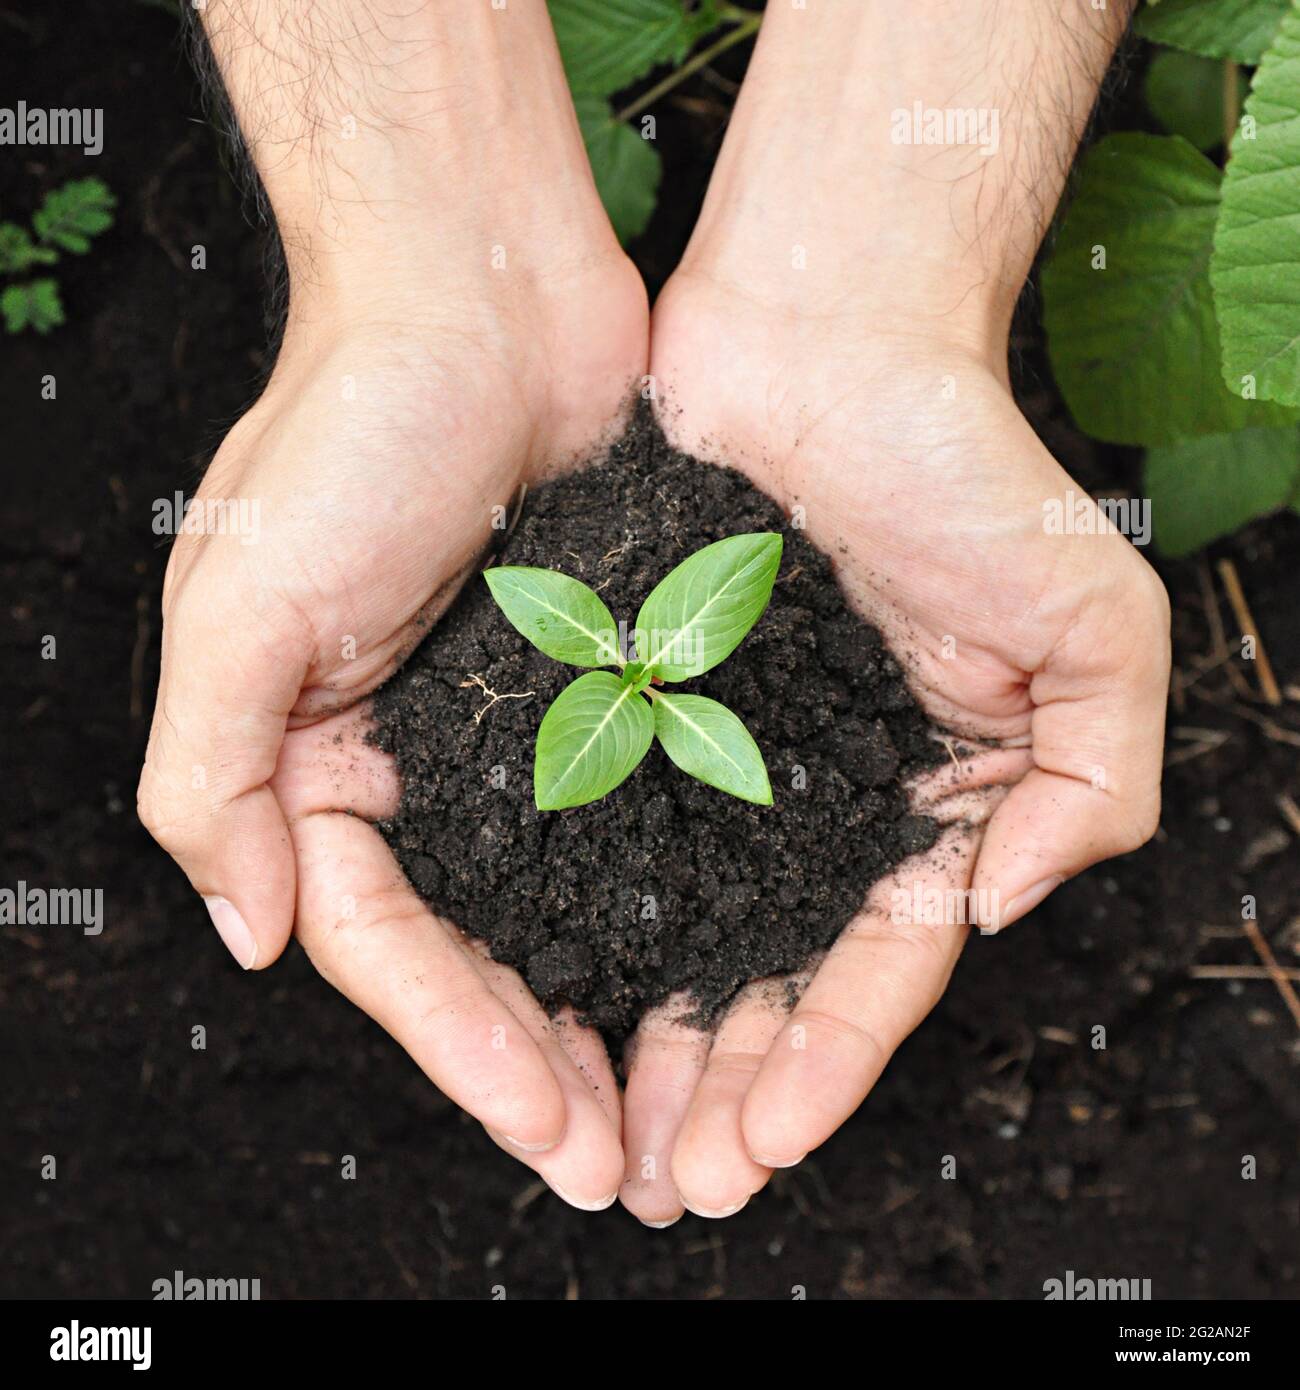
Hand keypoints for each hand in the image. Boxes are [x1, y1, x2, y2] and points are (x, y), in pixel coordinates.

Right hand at [139, 0, 648, 1208]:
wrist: (482, 293)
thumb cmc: (352, 423)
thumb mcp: (244, 607)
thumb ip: (217, 777)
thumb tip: (247, 933)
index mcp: (319, 759)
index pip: (380, 945)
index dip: (458, 1044)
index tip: (544, 1125)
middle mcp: (417, 759)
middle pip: (476, 949)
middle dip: (538, 1059)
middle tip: (619, 1161)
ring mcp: (516, 728)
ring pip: (562, 903)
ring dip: (606, 1005)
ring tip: (671, 1103)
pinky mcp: (599, 682)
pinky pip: (633, 815)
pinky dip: (661, 895)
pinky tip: (710, 962)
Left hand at [616, 0, 1160, 1223]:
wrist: (829, 335)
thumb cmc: (963, 462)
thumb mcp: (1092, 622)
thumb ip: (1092, 776)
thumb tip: (995, 904)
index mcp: (925, 795)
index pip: (880, 960)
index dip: (830, 1056)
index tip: (767, 1136)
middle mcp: (815, 790)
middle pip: (770, 970)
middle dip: (729, 1079)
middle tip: (669, 1177)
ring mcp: (722, 749)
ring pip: (675, 920)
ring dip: (647, 1030)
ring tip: (601, 1129)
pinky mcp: (636, 694)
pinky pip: (600, 818)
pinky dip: (575, 907)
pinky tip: (540, 984)